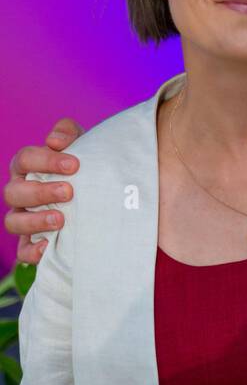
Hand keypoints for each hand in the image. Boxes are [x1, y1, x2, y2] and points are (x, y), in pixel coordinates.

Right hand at [4, 119, 83, 264]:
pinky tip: (49, 245)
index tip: (74, 165)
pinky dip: (32, 251)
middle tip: (69, 192)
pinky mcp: (31, 242)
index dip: (46, 161)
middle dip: (40, 192)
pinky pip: (22, 251)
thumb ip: (67, 133)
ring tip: (61, 220)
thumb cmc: (81, 164)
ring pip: (13, 222)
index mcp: (26, 167)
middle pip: (14, 192)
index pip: (24, 159)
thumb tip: (55, 140)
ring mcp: (23, 217)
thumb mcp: (79, 143)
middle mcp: (19, 191)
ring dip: (35, 221)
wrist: (95, 189)